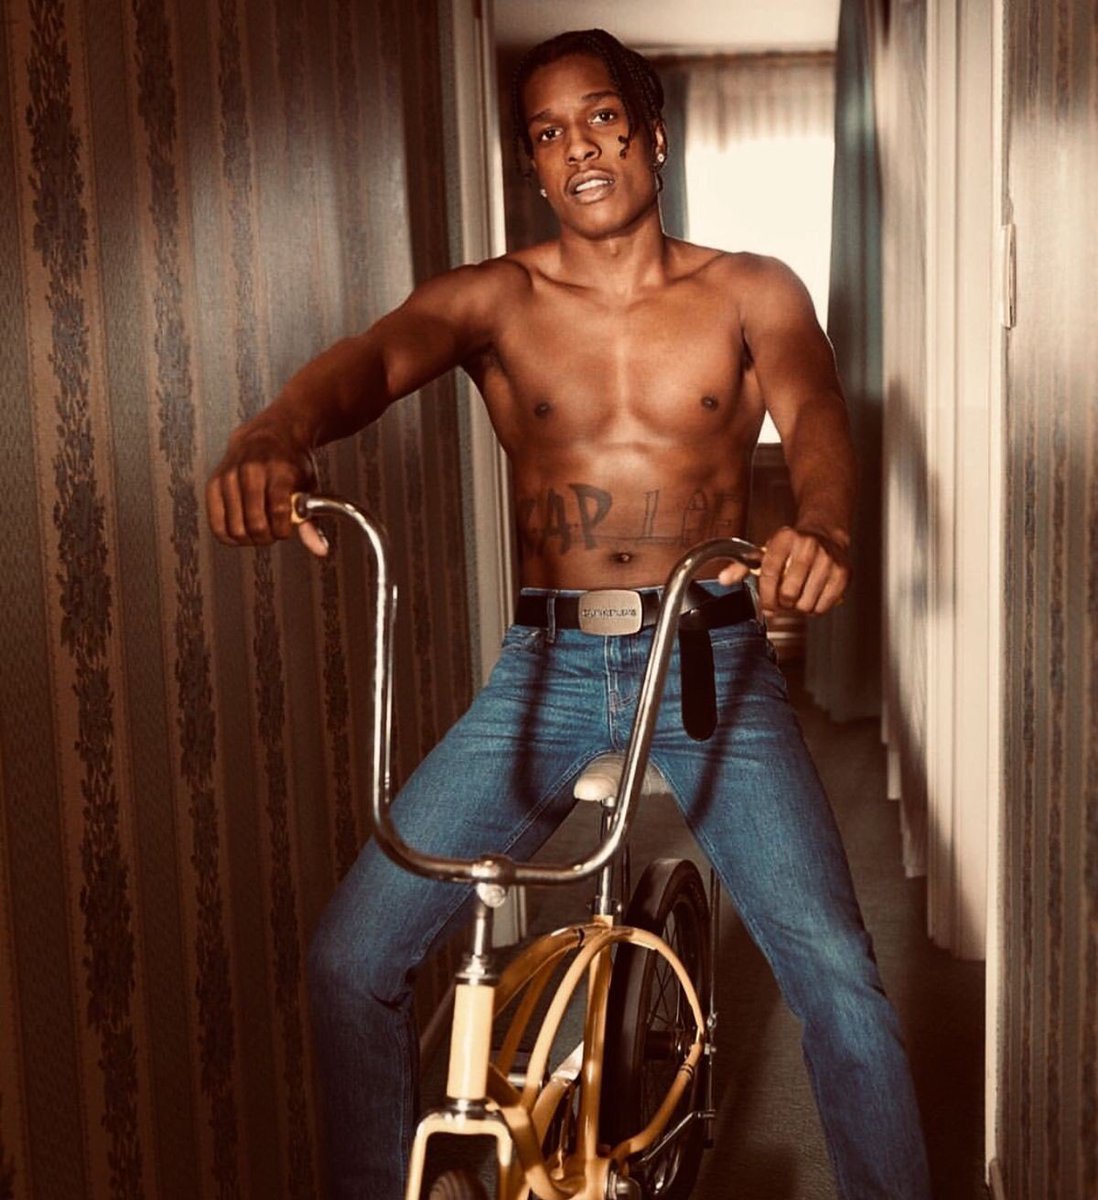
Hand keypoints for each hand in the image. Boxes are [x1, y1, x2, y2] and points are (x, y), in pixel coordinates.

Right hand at [206, 417, 328, 555]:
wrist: (268, 435)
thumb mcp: (309, 487)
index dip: (283, 530)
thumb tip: (320, 550)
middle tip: (272, 532)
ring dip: (250, 538)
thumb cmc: (291, 462)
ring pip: (236, 528)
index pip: (279, 512)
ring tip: (258, 529)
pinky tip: (241, 531)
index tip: (286, 529)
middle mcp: (251, 471)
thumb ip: (312, 522)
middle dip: (267, 537)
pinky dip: (229, 536)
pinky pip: (216, 524)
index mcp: (279, 470)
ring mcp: (230, 477)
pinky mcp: (214, 484)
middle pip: (255, 524)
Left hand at [720, 525, 849, 615]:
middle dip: (783, 603)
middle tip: (783, 600)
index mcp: (784, 538)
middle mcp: (808, 546)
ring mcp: (828, 559)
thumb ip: (741, 566)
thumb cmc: (790, 547)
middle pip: (789, 593)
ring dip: (799, 607)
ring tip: (798, 597)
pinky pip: (823, 606)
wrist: (825, 533)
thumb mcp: (765, 551)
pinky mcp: (843, 573)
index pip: (769, 574)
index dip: (765, 596)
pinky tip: (812, 597)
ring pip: (806, 603)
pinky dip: (815, 609)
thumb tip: (722, 579)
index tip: (767, 604)